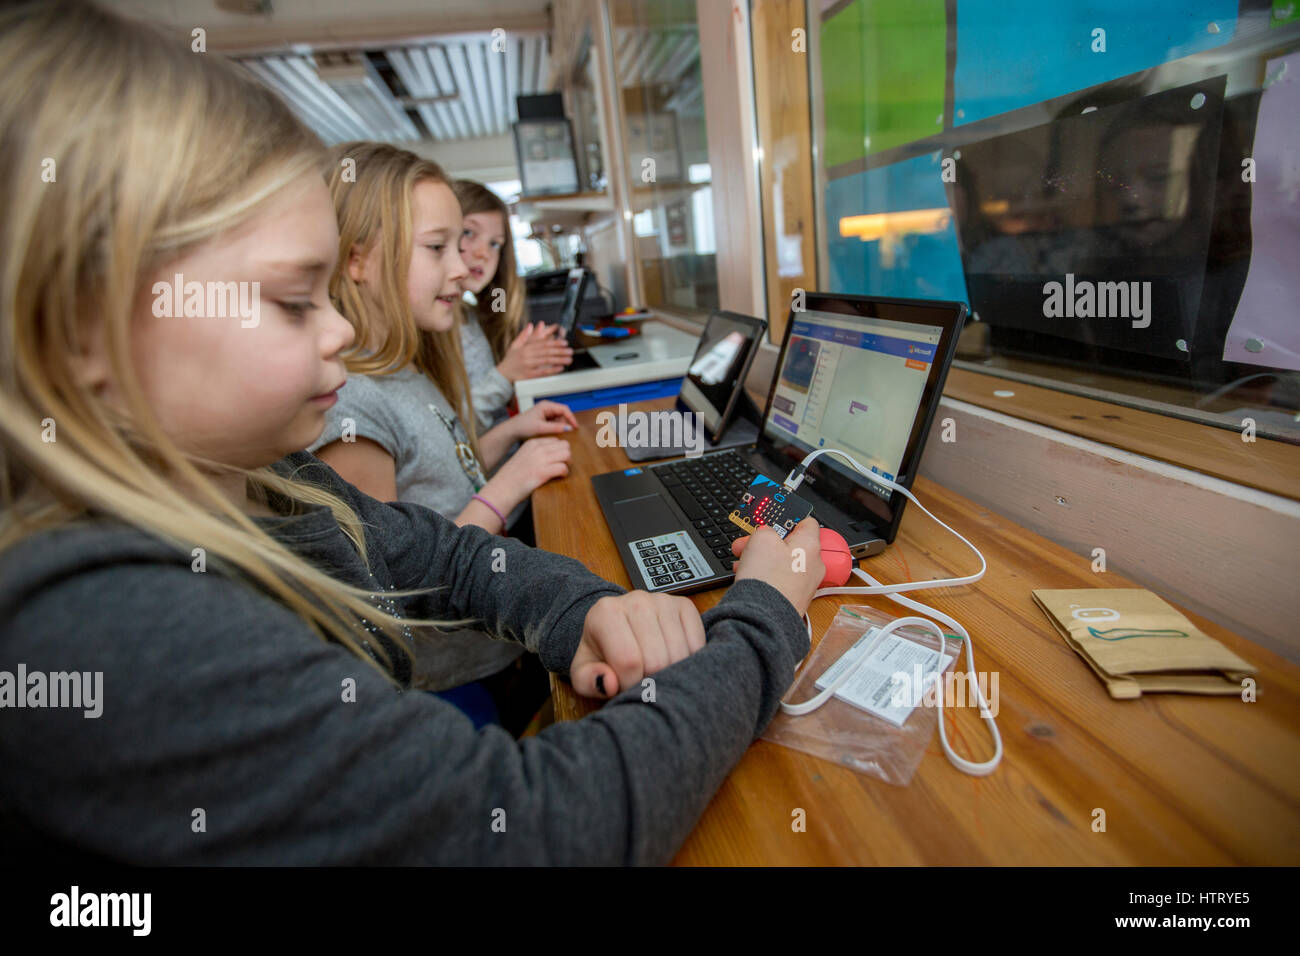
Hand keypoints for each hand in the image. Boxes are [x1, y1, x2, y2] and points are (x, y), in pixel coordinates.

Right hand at [481, 436, 570, 510]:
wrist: (503, 487)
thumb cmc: (513, 475)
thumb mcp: (523, 456)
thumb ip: (536, 453)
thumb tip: (552, 455)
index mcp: (532, 443)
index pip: (556, 440)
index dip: (559, 450)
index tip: (556, 460)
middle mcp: (538, 449)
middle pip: (565, 445)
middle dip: (566, 456)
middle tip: (561, 465)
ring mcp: (541, 459)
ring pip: (567, 454)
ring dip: (567, 463)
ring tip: (561, 471)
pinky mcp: (543, 472)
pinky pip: (563, 468)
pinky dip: (564, 473)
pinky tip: (559, 477)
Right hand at [497, 322, 573, 380]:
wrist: (502, 374)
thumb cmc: (510, 360)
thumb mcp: (514, 345)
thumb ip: (523, 335)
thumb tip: (530, 325)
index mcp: (526, 348)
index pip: (543, 344)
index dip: (555, 342)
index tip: (564, 342)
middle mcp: (527, 356)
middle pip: (547, 352)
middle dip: (560, 351)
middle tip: (570, 351)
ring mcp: (528, 365)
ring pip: (546, 361)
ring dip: (559, 359)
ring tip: (569, 359)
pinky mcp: (529, 375)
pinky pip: (542, 372)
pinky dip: (552, 370)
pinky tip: (560, 368)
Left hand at [510, 399, 577, 439]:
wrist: (513, 430)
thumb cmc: (523, 426)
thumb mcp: (540, 428)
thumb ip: (555, 428)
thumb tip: (568, 428)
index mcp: (546, 405)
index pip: (564, 409)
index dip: (571, 417)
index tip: (575, 426)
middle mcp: (547, 408)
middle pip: (563, 414)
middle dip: (565, 423)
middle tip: (566, 433)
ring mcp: (546, 413)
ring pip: (559, 419)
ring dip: (560, 427)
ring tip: (556, 434)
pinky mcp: (545, 419)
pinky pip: (555, 423)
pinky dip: (556, 428)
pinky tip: (552, 434)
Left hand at [569, 592, 706, 697]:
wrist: (618, 628)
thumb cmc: (602, 653)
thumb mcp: (583, 672)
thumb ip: (588, 681)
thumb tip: (609, 683)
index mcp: (606, 612)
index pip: (629, 662)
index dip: (628, 685)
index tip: (623, 685)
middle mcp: (636, 600)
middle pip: (656, 660)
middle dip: (650, 680)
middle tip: (640, 679)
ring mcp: (664, 600)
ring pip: (678, 655)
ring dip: (669, 672)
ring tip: (653, 670)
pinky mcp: (685, 605)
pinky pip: (696, 644)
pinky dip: (688, 660)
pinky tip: (671, 660)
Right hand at [730, 517, 823, 616]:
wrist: (763, 617)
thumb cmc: (768, 580)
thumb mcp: (761, 539)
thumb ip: (766, 530)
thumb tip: (766, 535)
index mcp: (811, 545)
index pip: (806, 521)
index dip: (786, 517)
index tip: (772, 517)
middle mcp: (813, 565)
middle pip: (789, 544)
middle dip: (765, 541)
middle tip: (748, 541)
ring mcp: (804, 585)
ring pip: (782, 562)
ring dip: (761, 558)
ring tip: (742, 560)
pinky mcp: (793, 599)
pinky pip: (779, 580)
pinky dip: (764, 575)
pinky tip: (748, 576)